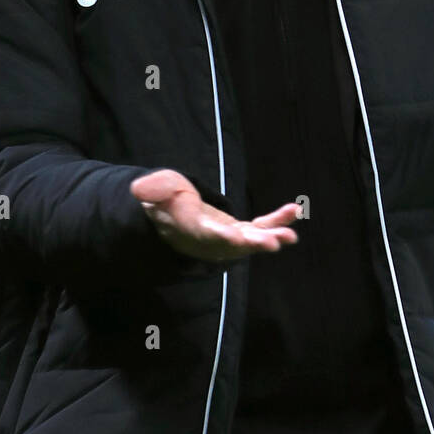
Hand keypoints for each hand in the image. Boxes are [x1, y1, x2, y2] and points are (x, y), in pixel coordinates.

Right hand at [129, 168, 300, 262]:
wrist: (173, 219)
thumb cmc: (166, 201)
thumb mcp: (158, 188)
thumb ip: (154, 189)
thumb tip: (139, 189)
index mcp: (190, 227)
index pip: (205, 233)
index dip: (221, 236)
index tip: (237, 236)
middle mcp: (212, 239)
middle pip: (233, 244)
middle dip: (253, 243)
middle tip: (273, 243)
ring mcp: (229, 239)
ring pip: (251, 241)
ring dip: (271, 237)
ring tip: (290, 235)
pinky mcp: (241, 233)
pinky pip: (261, 228)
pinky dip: (277, 221)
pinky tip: (294, 211)